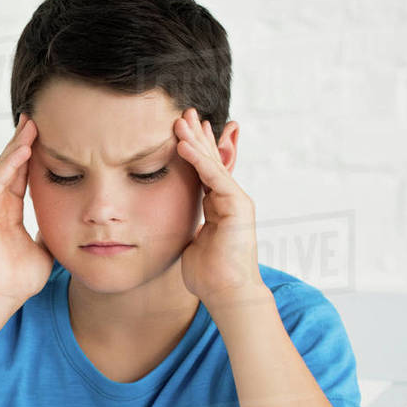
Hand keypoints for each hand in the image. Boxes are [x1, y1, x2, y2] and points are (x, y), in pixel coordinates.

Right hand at [0, 112, 53, 313]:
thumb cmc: (18, 278)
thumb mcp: (44, 247)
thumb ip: (51, 230)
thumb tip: (71, 221)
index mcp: (9, 211)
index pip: (23, 175)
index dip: (35, 155)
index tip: (49, 134)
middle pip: (11, 165)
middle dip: (25, 140)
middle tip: (38, 115)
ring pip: (3, 168)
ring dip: (17, 145)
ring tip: (32, 123)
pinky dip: (8, 164)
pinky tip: (22, 148)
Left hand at [174, 108, 262, 308]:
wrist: (227, 293)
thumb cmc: (208, 275)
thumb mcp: (191, 242)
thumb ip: (186, 226)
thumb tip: (168, 223)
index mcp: (218, 207)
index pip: (205, 171)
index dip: (194, 150)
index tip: (181, 131)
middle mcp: (229, 199)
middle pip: (211, 161)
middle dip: (197, 136)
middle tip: (184, 112)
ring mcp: (236, 201)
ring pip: (213, 164)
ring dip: (195, 140)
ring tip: (180, 120)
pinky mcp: (238, 206)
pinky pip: (215, 177)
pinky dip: (199, 160)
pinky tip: (184, 145)